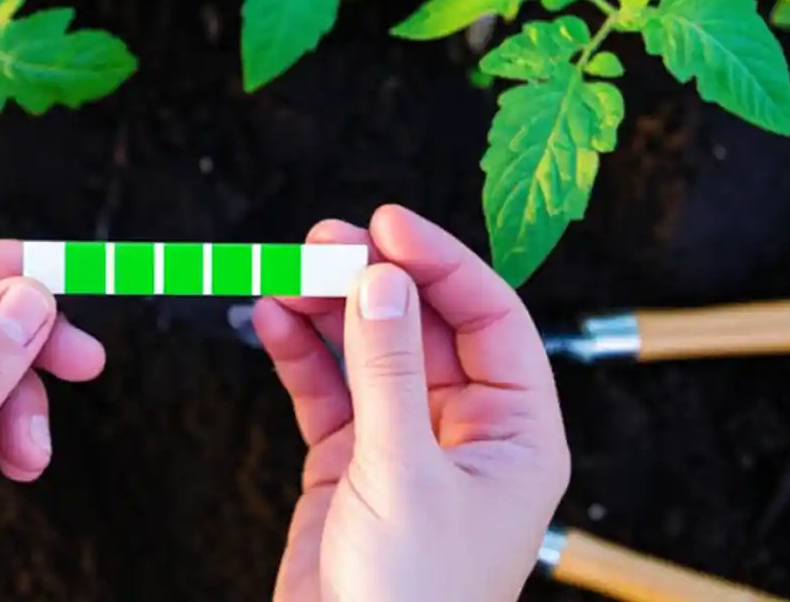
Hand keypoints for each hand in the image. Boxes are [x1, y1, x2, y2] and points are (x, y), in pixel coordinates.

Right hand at [253, 205, 570, 600]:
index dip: (442, 264)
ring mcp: (404, 445)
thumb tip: (381, 281)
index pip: (490, 320)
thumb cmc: (413, 599)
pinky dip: (301, 354)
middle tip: (325, 242)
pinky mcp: (350, 463)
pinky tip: (275, 321)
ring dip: (331, 311)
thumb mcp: (405, 472)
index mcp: (515, 434)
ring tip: (290, 273)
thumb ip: (389, 370)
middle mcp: (464, 432)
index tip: (389, 225)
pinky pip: (327, 392)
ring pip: (370, 353)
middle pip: (424, 328)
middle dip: (375, 281)